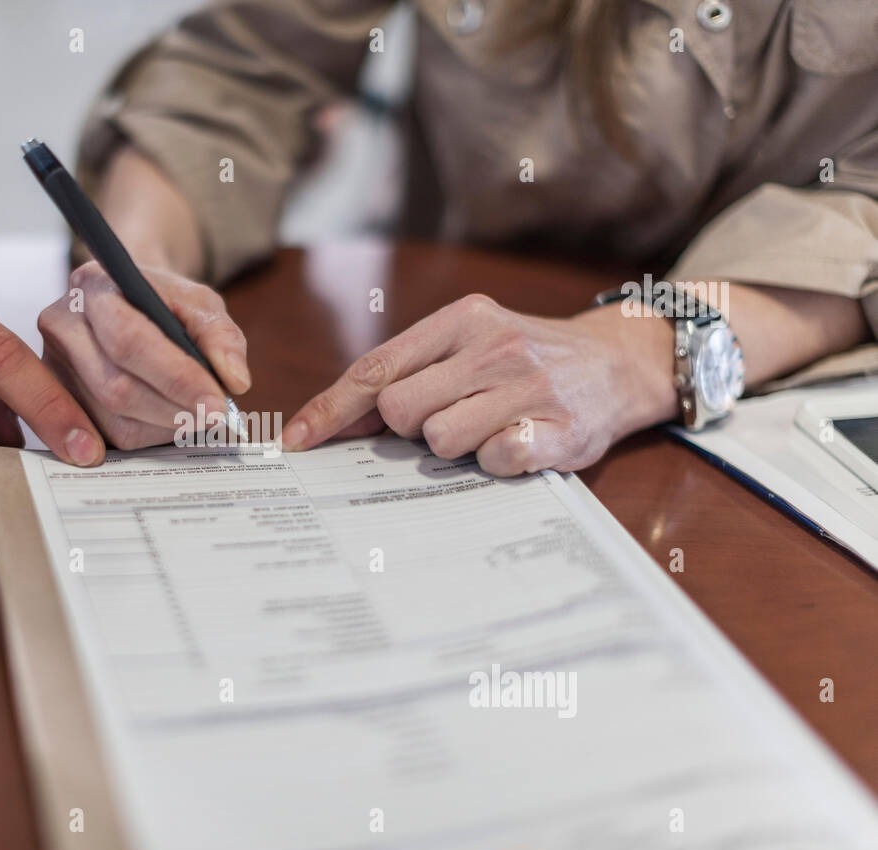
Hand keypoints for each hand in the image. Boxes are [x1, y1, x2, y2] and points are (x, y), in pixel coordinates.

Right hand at [38, 260, 250, 448]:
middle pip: (117, 387)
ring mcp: (54, 368)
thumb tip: (235, 379)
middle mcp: (62, 326)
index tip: (217, 402)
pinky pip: (108, 435)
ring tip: (195, 412)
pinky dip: (150, 434)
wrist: (125, 303)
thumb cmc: (162, 302)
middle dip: (175, 408)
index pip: (129, 339)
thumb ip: (222, 335)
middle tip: (215, 414)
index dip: (176, 377)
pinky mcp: (60, 402)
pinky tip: (169, 417)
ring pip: (113, 419)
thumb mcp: (199, 303)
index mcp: (92, 287)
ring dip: (165, 425)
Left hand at [280, 293, 676, 474]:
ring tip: (488, 429)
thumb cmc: (522, 361)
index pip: (377, 369)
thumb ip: (405, 374)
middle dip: (410, 429)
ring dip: (456, 448)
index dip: (331, 409)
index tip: (297, 441)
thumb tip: (325, 422)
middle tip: (449, 418)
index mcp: (461, 320)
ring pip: (443, 440)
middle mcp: (493, 347)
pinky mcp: (562, 430)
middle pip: (401, 411)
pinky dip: (496, 464)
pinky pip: (497, 460)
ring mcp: (530, 387)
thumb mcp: (466, 345)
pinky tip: (515, 444)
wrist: (618, 364)